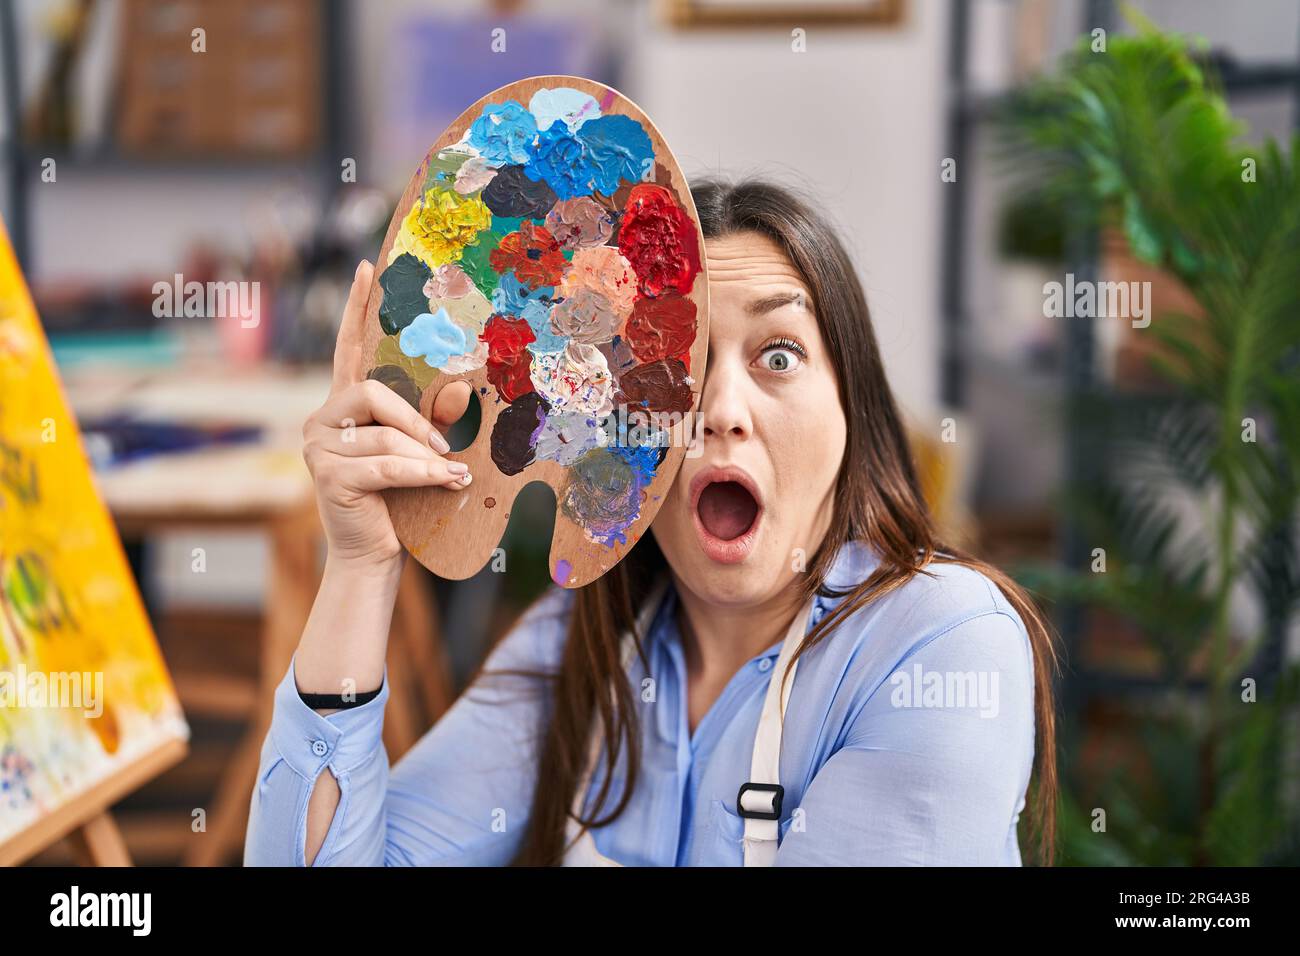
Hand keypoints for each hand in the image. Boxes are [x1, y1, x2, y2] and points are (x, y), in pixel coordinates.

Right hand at [302, 260, 471, 568]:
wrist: (373, 552)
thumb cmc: (396, 498)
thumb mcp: (422, 449)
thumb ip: (436, 416)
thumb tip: (463, 389)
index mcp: (344, 405)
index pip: (349, 347)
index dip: (357, 309)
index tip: (368, 268)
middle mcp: (323, 418)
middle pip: (373, 392)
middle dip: (416, 420)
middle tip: (446, 448)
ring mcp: (319, 447)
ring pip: (383, 433)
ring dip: (424, 456)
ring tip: (450, 474)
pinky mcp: (328, 476)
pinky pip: (385, 465)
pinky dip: (422, 475)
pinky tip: (448, 483)